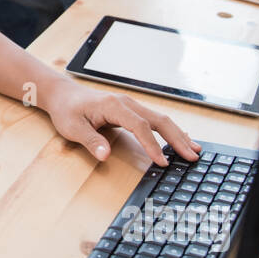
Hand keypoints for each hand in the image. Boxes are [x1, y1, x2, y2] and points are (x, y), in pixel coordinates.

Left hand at [39, 78, 199, 166]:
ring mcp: (131, 105)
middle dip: (177, 139)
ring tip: (195, 150)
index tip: (162, 162)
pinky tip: (181, 139)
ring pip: (161, 119)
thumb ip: (91, 141)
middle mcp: (127, 103)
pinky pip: (154, 120)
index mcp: (114, 106)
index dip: (152, 145)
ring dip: (178, 135)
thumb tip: (105, 155)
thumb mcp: (73, 128)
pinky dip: (169, 131)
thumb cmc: (67, 110)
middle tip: (192, 157)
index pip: (140, 126)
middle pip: (159, 120)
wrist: (63, 95)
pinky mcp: (131, 111)